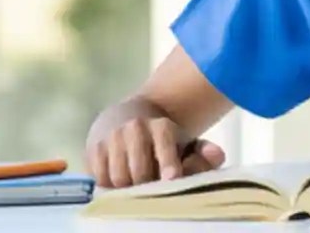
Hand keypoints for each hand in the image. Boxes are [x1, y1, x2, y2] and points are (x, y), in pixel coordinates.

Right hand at [85, 116, 225, 188]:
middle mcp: (134, 128)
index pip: (164, 141)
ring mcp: (111, 137)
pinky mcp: (93, 149)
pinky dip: (109, 186)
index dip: (168, 160)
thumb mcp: (185, 144)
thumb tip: (216, 155)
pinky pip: (100, 179)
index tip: (172, 178)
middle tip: (151, 190)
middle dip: (146, 186)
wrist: (124, 119)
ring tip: (135, 186)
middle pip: (138, 171)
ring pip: (117, 178)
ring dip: (127, 189)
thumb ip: (203, 154)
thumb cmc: (162, 143)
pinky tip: (119, 182)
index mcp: (161, 126)